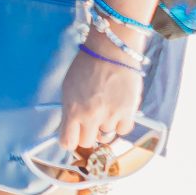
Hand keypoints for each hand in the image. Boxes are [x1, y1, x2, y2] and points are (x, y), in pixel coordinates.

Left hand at [58, 41, 144, 155]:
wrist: (110, 52)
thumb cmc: (86, 67)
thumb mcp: (68, 88)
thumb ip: (69, 110)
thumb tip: (69, 128)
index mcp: (72, 109)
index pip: (67, 142)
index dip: (70, 141)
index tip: (72, 136)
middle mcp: (90, 116)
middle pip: (87, 142)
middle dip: (87, 134)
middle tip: (90, 121)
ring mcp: (110, 115)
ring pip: (106, 137)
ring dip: (105, 127)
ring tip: (105, 109)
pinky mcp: (128, 112)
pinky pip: (123, 130)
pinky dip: (121, 123)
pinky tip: (117, 109)